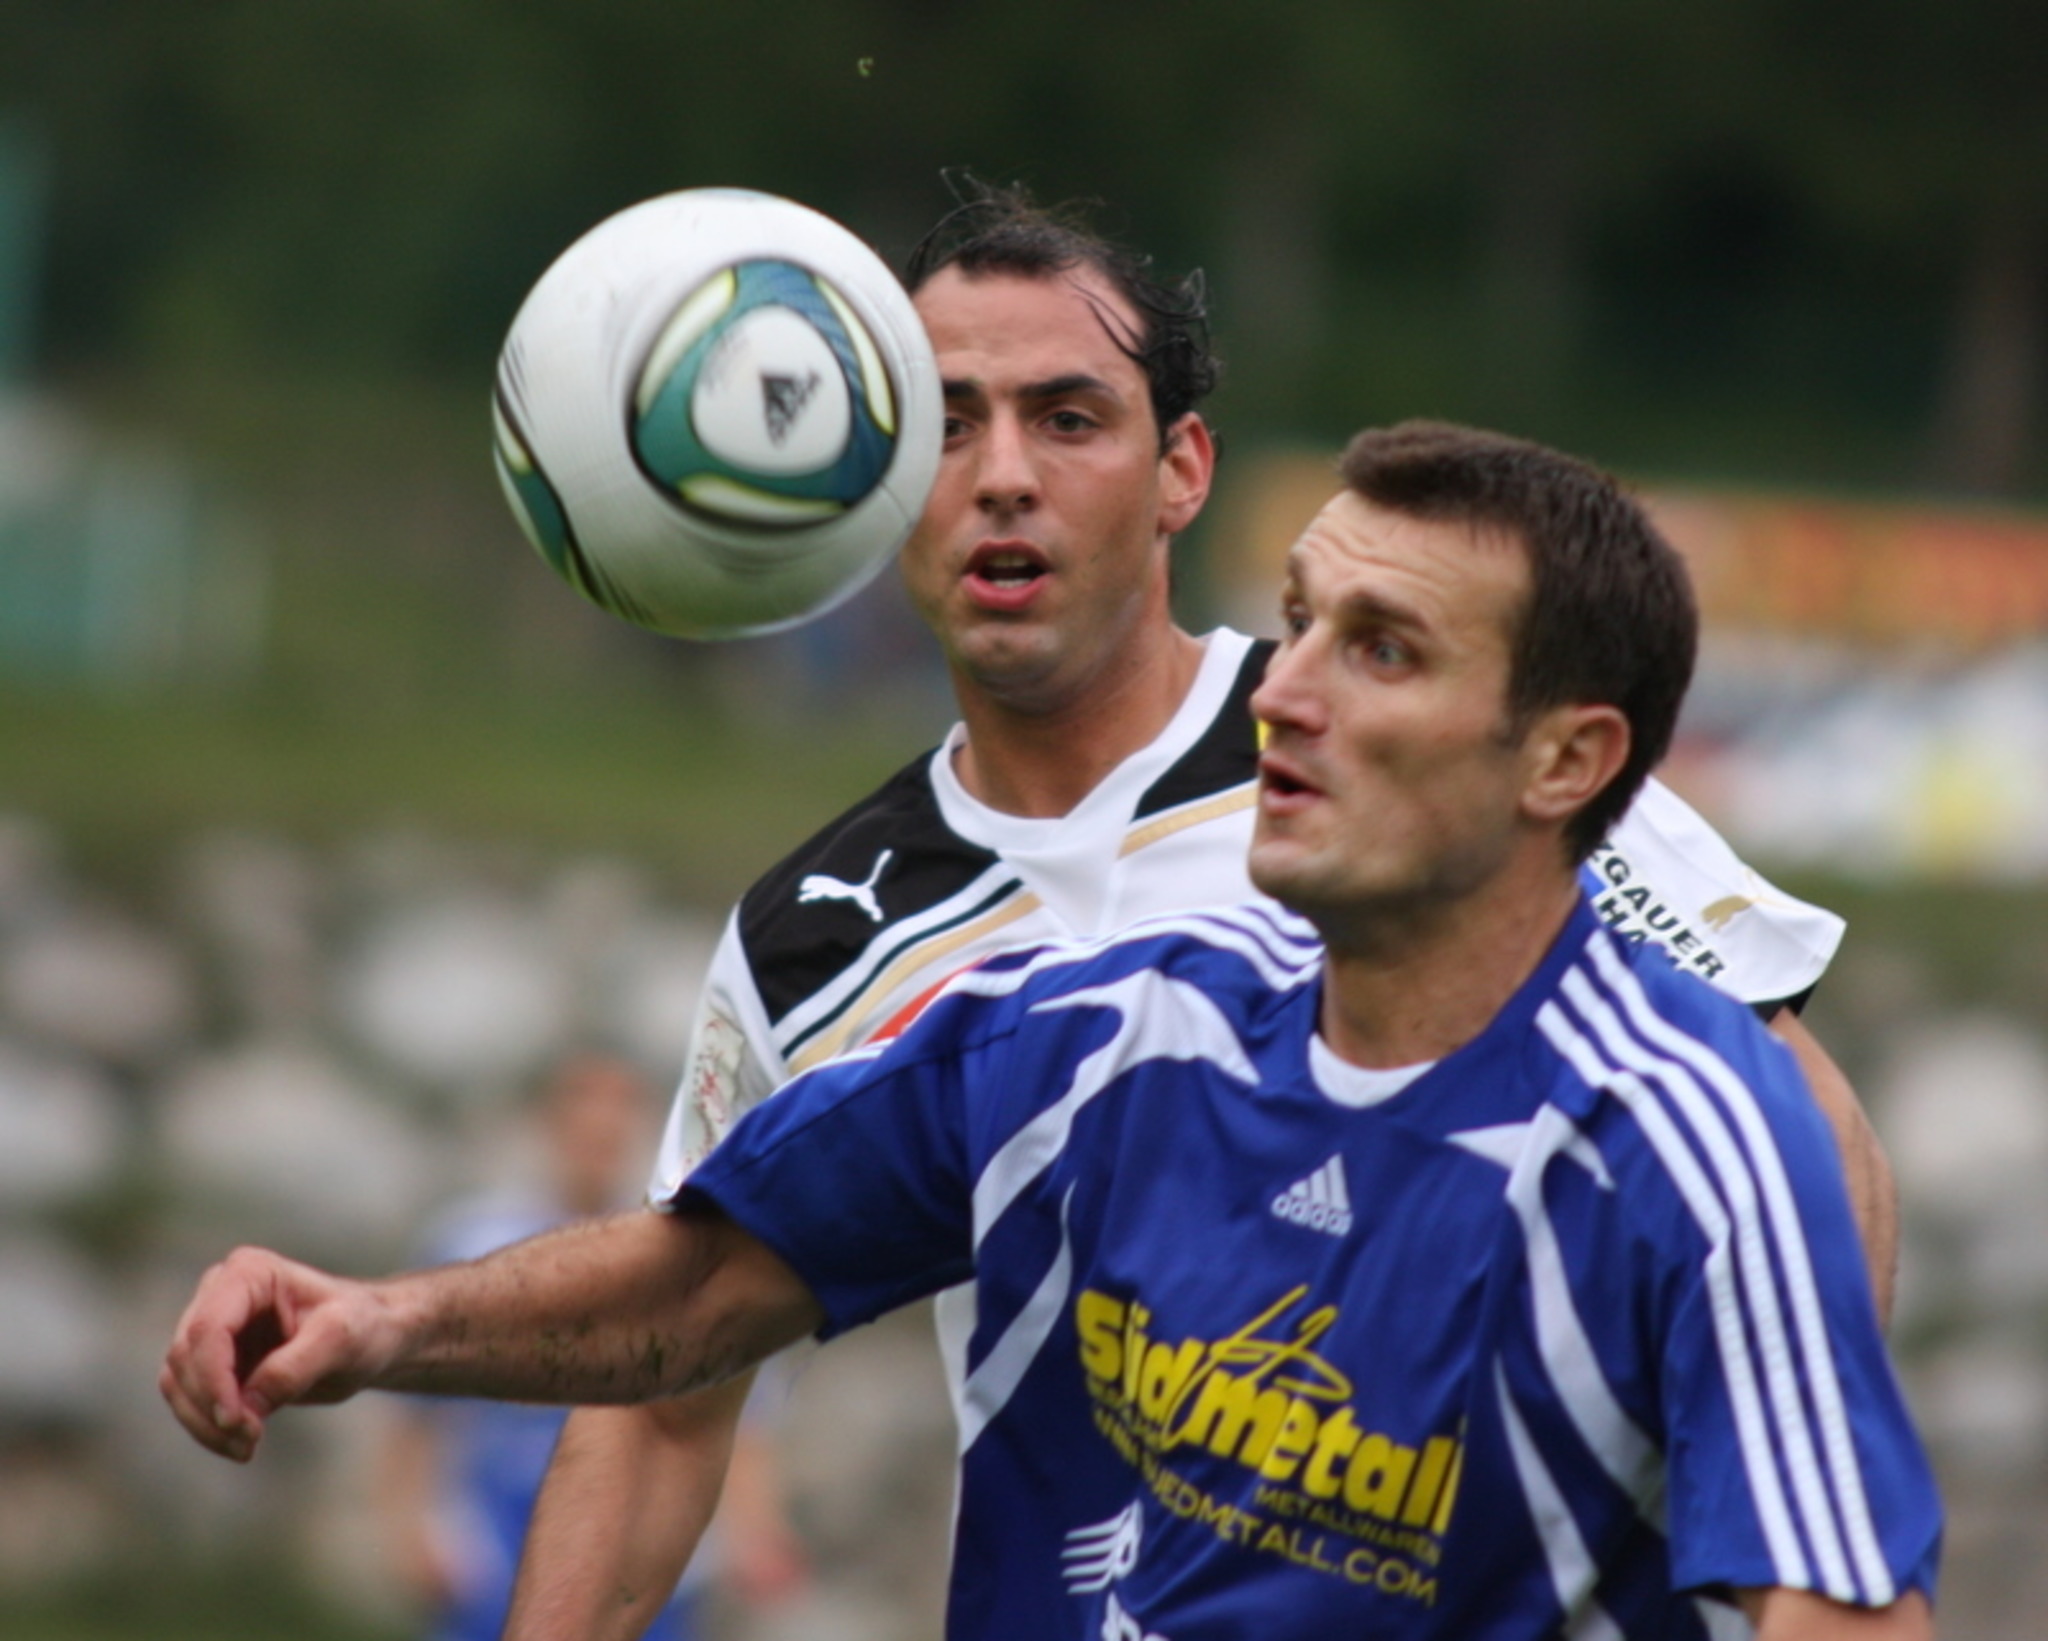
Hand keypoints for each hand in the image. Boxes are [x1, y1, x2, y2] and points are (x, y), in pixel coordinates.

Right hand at [159, 1245, 402, 1461]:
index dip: (213, 1380)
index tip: (237, 1421)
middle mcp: (220, 1293)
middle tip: (249, 1441)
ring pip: (178, 1382)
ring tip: (246, 1448)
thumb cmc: (364, 1325)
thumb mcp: (342, 1339)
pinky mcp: (213, 1359)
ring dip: (204, 1423)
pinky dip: (207, 1426)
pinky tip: (240, 1444)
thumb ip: (294, 1368)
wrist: (373, 1336)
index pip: (208, 1329)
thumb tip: (247, 1406)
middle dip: (211, 1406)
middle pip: (185, 1358)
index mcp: (250, 1272)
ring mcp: (212, 1326)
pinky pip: (189, 1398)